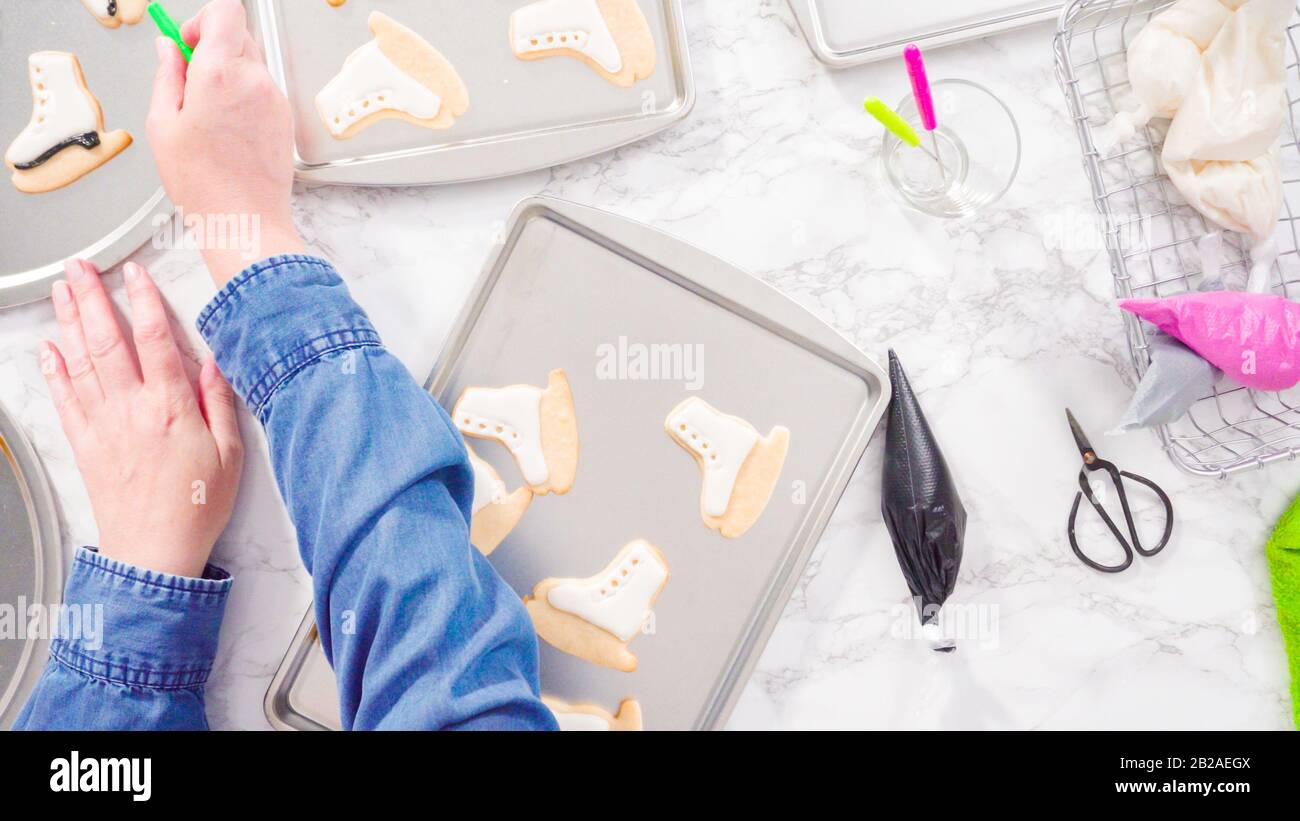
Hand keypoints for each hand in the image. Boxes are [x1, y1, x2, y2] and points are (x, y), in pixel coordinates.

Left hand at [41, 259, 243, 578]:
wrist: (155, 552)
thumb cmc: (196, 508)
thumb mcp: (230, 454)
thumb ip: (220, 403)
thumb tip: (213, 362)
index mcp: (172, 409)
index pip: (155, 340)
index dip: (144, 301)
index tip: (136, 274)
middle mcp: (132, 411)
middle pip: (107, 341)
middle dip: (92, 298)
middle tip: (82, 267)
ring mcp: (104, 426)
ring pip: (81, 362)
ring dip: (70, 322)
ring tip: (64, 292)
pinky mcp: (86, 445)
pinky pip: (65, 399)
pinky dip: (55, 371)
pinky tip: (50, 350)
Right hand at [147, 0, 303, 287]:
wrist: (245, 223)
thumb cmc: (204, 186)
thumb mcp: (162, 125)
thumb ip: (167, 76)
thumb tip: (168, 49)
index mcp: (220, 73)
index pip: (226, 11)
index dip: (203, 20)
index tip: (188, 43)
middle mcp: (255, 81)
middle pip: (239, 36)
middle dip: (212, 49)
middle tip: (191, 83)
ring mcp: (275, 99)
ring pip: (251, 65)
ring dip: (228, 76)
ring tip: (208, 114)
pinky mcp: (285, 118)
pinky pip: (262, 91)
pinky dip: (244, 98)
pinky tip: (228, 130)